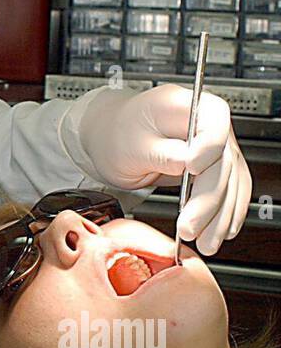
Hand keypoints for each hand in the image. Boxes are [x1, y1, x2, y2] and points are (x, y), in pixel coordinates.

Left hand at [62, 83, 250, 253]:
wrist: (114, 139)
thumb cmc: (118, 135)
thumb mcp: (129, 144)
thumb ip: (160, 152)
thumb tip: (185, 162)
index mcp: (184, 105)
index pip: (212, 123)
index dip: (208, 147)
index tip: (192, 168)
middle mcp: (207, 122)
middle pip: (222, 160)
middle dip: (209, 199)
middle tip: (189, 226)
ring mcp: (216, 144)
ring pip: (230, 180)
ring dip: (221, 215)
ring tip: (205, 242)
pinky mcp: (217, 165)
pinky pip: (232, 189)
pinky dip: (228, 213)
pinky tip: (222, 231)